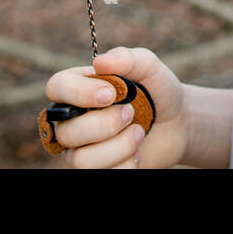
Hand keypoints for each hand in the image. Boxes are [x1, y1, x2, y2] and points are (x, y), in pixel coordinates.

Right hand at [43, 46, 187, 167]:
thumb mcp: (149, 67)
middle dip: (107, 124)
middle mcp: (69, 120)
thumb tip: (99, 62)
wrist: (176, 122)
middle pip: (67, 132)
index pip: (56, 88)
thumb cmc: (156, 90)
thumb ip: (127, 58)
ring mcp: (78, 149)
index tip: (110, 94)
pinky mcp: (94, 170)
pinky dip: (127, 164)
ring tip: (138, 132)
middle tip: (130, 112)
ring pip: (81, 161)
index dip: (79, 93)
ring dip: (120, 146)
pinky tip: (136, 153)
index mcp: (76, 88)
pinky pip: (101, 175)